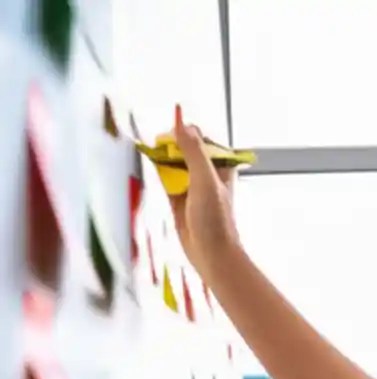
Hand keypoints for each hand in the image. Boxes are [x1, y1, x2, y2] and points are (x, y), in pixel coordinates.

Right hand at [166, 105, 240, 275]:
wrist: (211, 254)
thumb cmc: (215, 219)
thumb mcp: (205, 179)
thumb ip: (193, 151)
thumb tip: (181, 122)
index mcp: (222, 166)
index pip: (201, 139)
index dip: (184, 133)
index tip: (168, 134)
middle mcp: (208, 174)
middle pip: (185, 149)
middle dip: (170, 143)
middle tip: (155, 142)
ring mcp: (193, 186)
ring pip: (174, 163)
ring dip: (162, 156)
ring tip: (149, 148)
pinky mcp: (179, 199)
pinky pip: (166, 178)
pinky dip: (158, 170)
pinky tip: (149, 162)